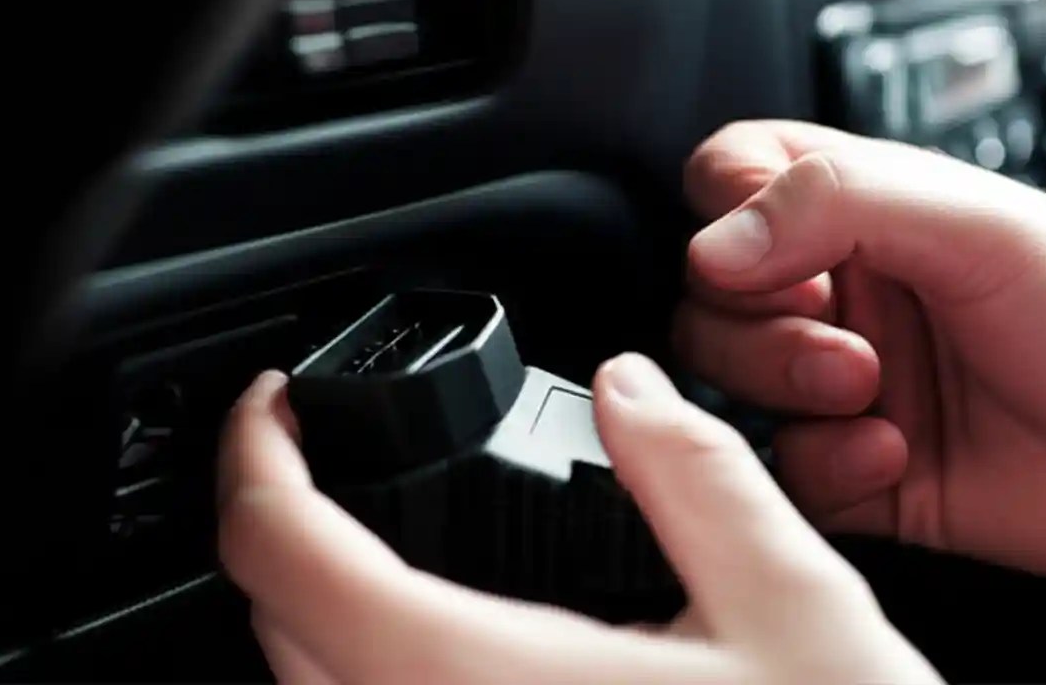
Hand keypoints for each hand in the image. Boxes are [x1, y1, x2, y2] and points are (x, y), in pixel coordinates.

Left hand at [218, 360, 939, 683]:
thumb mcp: (792, 612)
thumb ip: (698, 479)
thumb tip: (634, 390)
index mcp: (474, 678)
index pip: (282, 552)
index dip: (254, 454)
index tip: (273, 403)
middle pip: (272, 620)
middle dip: (280, 518)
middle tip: (318, 453)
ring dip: (311, 597)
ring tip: (366, 531)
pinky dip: (357, 661)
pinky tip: (428, 636)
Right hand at [679, 120, 1045, 582]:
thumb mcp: (980, 226)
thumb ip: (838, 202)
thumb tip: (713, 245)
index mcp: (867, 214)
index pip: (733, 179)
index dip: (724, 209)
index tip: (767, 248)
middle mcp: (845, 294)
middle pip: (711, 298)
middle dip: (758, 326)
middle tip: (838, 332)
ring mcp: (844, 385)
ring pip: (732, 387)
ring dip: (784, 391)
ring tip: (866, 390)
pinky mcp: (859, 471)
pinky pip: (786, 472)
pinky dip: (822, 469)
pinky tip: (891, 454)